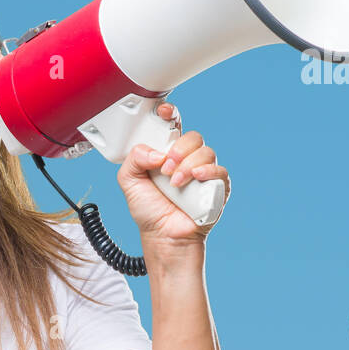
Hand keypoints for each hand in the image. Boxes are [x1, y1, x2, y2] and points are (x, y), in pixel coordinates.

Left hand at [115, 101, 230, 244]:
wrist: (162, 236)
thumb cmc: (149, 210)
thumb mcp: (128, 181)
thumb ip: (133, 159)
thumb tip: (157, 153)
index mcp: (166, 153)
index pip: (173, 126)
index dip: (170, 114)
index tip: (163, 112)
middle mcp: (186, 159)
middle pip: (192, 136)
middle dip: (178, 149)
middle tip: (165, 168)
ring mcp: (203, 172)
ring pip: (206, 151)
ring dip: (188, 165)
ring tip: (175, 183)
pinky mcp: (216, 186)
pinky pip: (220, 170)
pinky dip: (207, 171)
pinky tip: (195, 178)